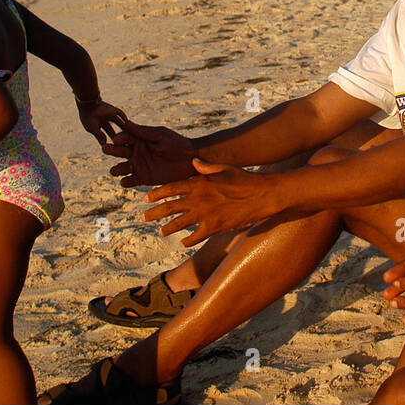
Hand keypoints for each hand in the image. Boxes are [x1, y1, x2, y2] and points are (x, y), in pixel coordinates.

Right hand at [78, 100, 127, 146]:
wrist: (89, 104)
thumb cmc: (88, 118)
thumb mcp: (93, 129)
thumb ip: (99, 136)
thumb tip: (105, 144)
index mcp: (98, 125)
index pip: (105, 134)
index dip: (108, 139)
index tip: (113, 147)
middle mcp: (104, 120)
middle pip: (112, 130)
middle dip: (117, 136)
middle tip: (123, 143)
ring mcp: (109, 115)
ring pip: (118, 122)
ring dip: (123, 128)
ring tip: (129, 134)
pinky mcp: (113, 110)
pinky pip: (121, 114)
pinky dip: (124, 117)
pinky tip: (127, 122)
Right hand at [104, 119, 197, 186]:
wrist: (190, 160)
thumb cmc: (176, 143)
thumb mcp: (159, 135)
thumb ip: (142, 131)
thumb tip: (125, 121)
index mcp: (138, 139)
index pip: (123, 137)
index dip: (118, 138)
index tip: (116, 139)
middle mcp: (135, 152)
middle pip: (118, 151)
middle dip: (111, 150)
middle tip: (106, 149)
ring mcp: (138, 166)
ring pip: (120, 168)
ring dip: (117, 169)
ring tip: (117, 169)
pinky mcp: (143, 178)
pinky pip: (129, 181)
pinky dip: (125, 182)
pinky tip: (126, 180)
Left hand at [141, 160, 278, 247]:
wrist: (262, 195)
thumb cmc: (244, 179)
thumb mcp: (224, 168)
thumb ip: (206, 167)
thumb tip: (193, 162)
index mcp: (199, 183)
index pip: (170, 188)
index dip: (156, 194)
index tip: (145, 198)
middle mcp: (198, 199)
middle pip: (168, 207)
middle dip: (153, 213)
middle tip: (143, 217)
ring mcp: (205, 214)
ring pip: (178, 224)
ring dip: (167, 228)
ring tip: (161, 232)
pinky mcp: (213, 227)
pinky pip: (194, 237)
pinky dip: (187, 240)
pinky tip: (183, 242)